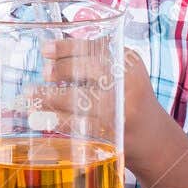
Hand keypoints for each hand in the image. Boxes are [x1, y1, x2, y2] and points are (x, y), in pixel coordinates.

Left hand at [31, 42, 152, 135]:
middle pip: (91, 70)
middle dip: (63, 69)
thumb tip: (51, 56)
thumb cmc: (128, 100)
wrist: (155, 140)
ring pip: (81, 99)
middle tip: (44, 73)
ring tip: (31, 94)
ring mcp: (121, 110)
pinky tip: (41, 117)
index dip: (67, 47)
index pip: (96, 47)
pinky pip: (80, 125)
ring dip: (51, 96)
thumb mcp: (121, 74)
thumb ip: (94, 62)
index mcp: (129, 62)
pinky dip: (57, 120)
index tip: (45, 49)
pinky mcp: (113, 134)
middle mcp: (128, 83)